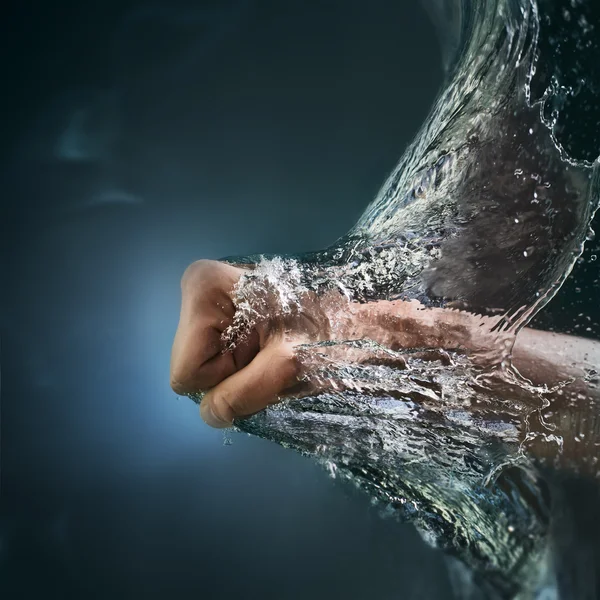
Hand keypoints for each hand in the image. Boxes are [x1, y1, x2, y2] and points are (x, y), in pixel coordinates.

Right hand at [170, 260, 324, 427]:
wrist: (352, 315)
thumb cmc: (329, 332)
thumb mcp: (288, 364)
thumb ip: (243, 394)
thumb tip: (210, 414)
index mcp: (204, 287)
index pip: (187, 372)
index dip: (225, 379)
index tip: (262, 356)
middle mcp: (197, 285)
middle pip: (193, 366)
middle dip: (233, 372)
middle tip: (271, 353)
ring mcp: (210, 298)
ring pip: (206, 364)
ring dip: (242, 368)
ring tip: (273, 347)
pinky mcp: (224, 308)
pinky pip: (219, 355)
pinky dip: (246, 360)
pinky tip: (269, 345)